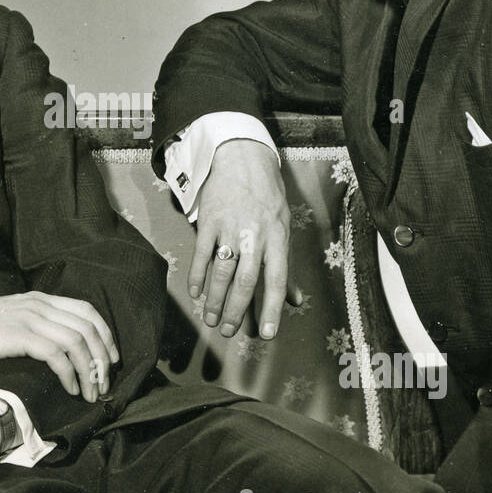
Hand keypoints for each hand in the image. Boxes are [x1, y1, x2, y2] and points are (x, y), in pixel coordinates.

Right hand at [0, 292, 117, 401]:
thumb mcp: (9, 320)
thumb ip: (32, 327)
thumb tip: (55, 352)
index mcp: (40, 299)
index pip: (87, 310)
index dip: (106, 335)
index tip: (111, 360)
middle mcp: (40, 305)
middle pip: (89, 327)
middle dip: (103, 358)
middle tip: (105, 384)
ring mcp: (30, 318)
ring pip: (78, 341)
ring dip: (90, 371)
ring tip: (91, 394)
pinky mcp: (19, 335)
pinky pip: (57, 354)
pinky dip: (70, 374)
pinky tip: (70, 389)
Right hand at [190, 139, 294, 339]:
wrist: (242, 158)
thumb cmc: (267, 197)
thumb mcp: (283, 227)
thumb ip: (286, 266)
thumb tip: (296, 300)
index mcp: (277, 239)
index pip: (276, 280)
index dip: (272, 308)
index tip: (267, 334)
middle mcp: (255, 236)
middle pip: (245, 281)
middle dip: (236, 310)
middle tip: (228, 331)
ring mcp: (230, 228)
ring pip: (222, 271)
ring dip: (215, 299)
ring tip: (210, 318)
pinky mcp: (209, 221)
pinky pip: (202, 254)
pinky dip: (197, 276)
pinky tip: (196, 293)